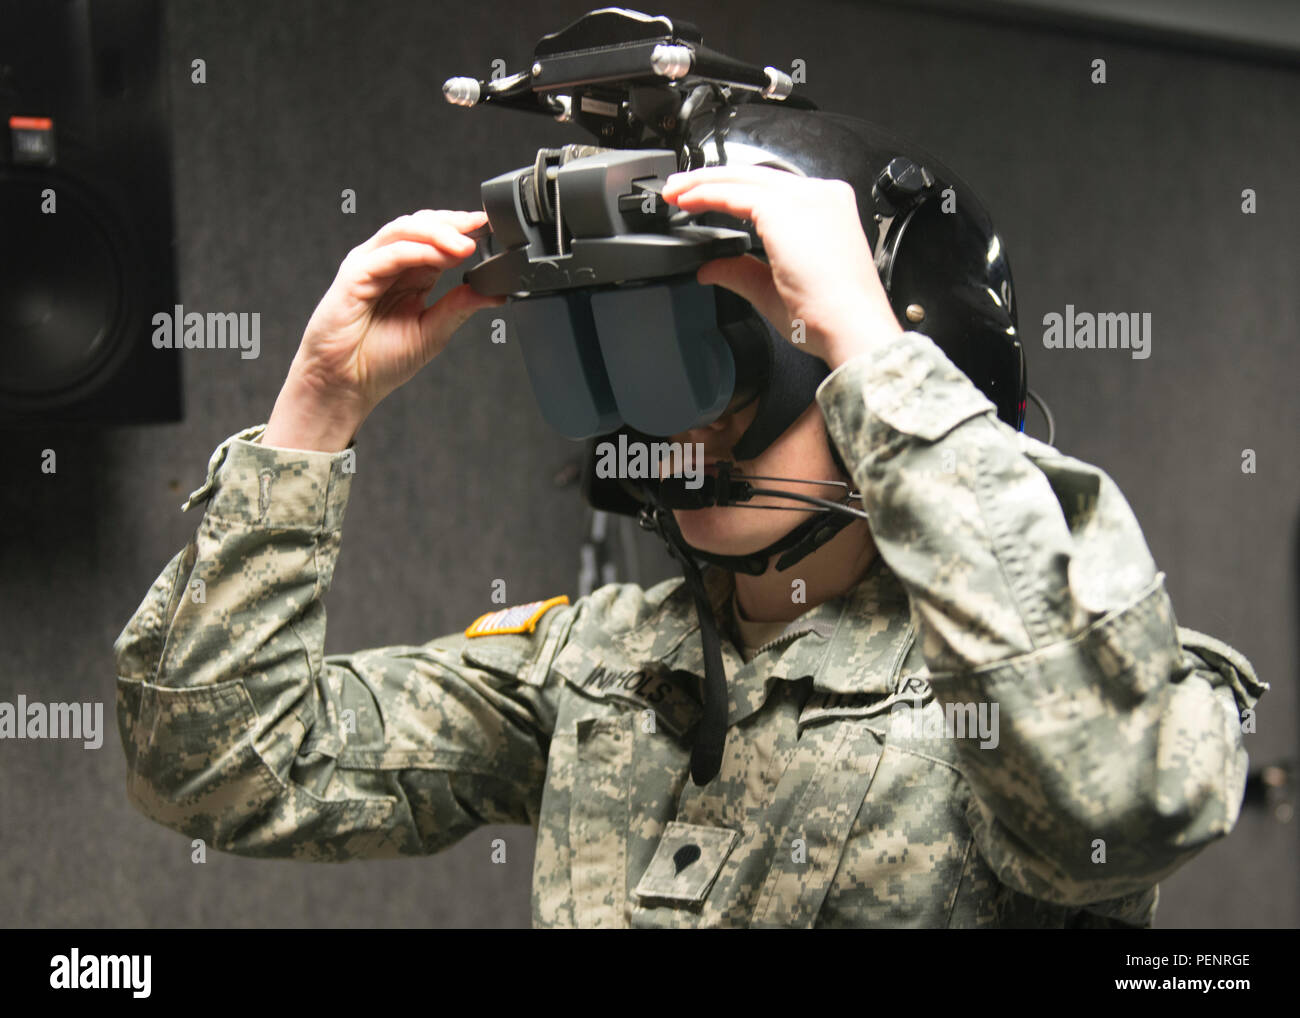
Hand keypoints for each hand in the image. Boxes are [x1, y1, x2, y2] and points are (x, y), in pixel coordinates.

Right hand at [263, 209, 503, 450]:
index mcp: (410, 275)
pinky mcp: (354, 276)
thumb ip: (460, 306)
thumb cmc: (379, 361)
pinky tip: (439, 257)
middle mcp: (389, 264)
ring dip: (438, 234)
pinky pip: (388, 254)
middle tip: (481, 230)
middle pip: (422, 226)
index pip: (438, 239)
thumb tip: (495, 292)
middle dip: (453, 225)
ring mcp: (370, 266)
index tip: (492, 230)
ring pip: (404, 232)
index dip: (463, 231)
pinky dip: (416, 251)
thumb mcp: (433, 332)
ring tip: (465, 244)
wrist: (345, 385)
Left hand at [661, 166, 903, 364]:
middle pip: (754, 176)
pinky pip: (735, 194)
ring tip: (674, 192)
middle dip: (710, 180)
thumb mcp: (773, 290)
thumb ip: (741, 273)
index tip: (702, 200)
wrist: (851, 328)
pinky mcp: (786, 210)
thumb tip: (710, 268)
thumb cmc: (828, 317)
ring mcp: (806, 198)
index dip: (733, 191)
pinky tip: (686, 202)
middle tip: (677, 188)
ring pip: (742, 178)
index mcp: (828, 210)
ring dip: (703, 183)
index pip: (771, 190)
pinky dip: (706, 195)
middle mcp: (821, 195)